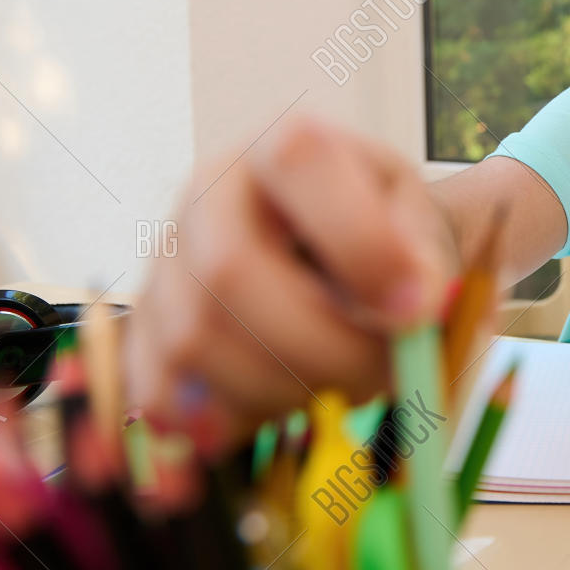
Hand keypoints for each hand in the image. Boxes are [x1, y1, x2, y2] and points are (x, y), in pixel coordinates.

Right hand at [123, 114, 460, 450]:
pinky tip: (276, 413)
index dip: (360, 243)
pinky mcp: (147, 328)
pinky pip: (156, 392)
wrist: (346, 254)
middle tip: (385, 375)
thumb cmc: (387, 235)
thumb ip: (422, 260)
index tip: (416, 310)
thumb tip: (409, 314)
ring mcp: (166, 259)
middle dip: (321, 346)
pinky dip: (221, 421)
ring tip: (338, 383)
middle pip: (229, 271)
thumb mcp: (421, 225)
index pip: (298, 161)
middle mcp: (209, 191)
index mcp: (285, 148)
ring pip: (193, 341)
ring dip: (282, 389)